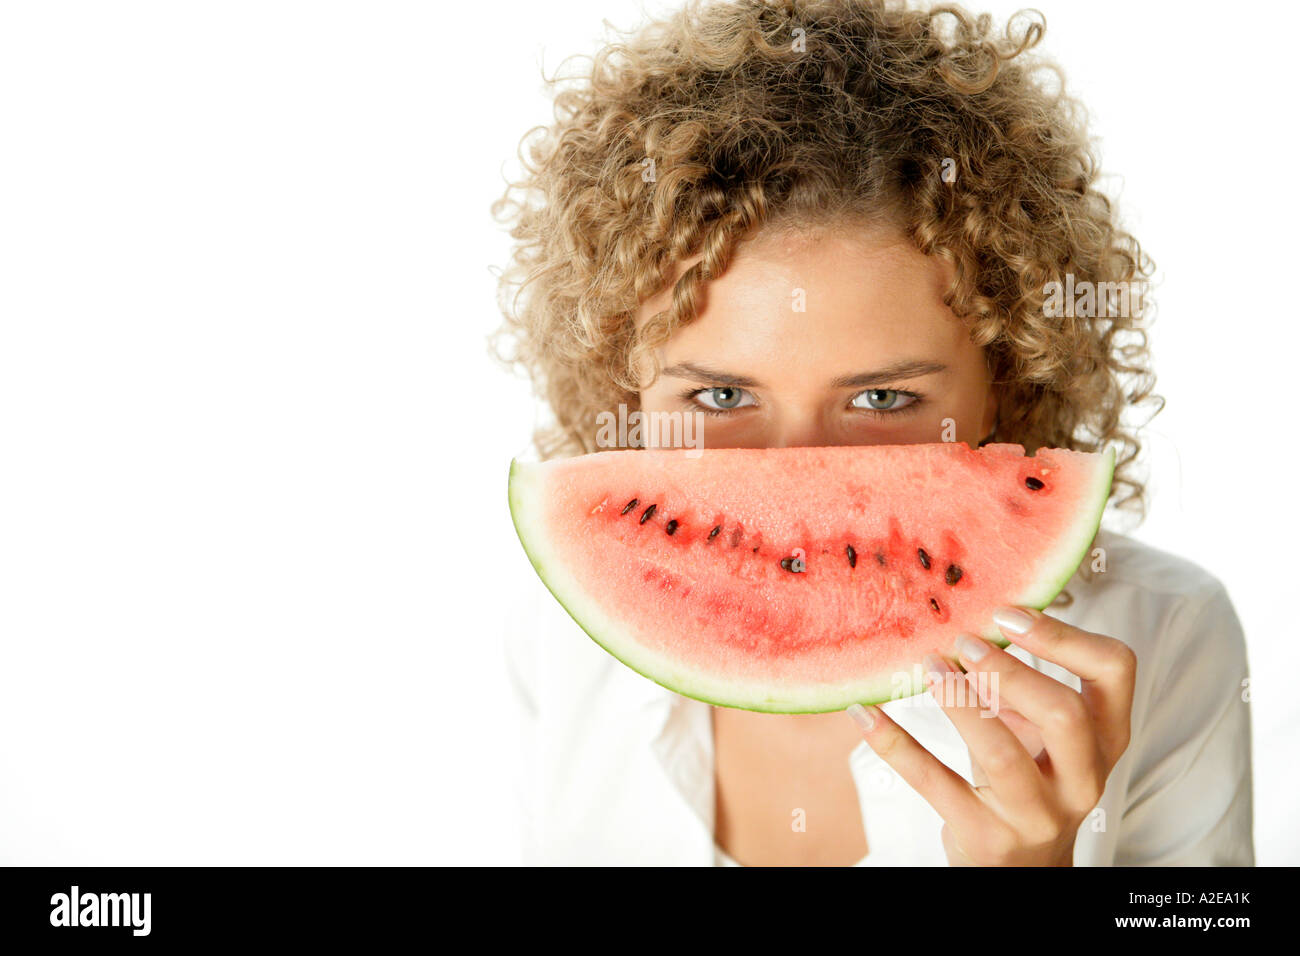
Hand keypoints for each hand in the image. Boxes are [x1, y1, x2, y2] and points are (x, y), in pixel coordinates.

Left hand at [846, 606, 1136, 865]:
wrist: (1023, 869)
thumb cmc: (1029, 784)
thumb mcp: (1039, 735)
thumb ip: (1019, 686)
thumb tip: (969, 622)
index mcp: (1103, 739)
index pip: (1113, 670)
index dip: (1063, 636)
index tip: (1011, 614)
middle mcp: (1082, 779)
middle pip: (1064, 714)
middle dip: (1010, 671)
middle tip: (966, 644)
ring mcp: (1036, 814)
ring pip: (1002, 753)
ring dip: (958, 702)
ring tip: (929, 667)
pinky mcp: (986, 836)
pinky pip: (934, 782)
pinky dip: (894, 743)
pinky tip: (865, 713)